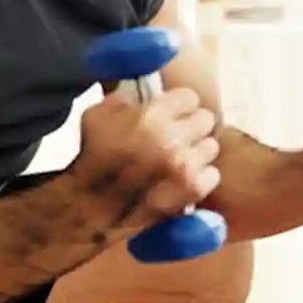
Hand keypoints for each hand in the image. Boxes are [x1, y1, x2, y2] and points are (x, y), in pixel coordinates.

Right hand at [70, 87, 221, 219]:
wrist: (90, 209)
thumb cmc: (93, 161)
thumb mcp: (96, 116)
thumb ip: (124, 98)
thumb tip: (143, 93)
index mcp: (151, 117)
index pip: (189, 97)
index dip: (179, 105)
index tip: (172, 112)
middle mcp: (172, 138)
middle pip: (205, 119)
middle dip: (192, 125)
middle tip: (178, 135)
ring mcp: (185, 166)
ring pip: (211, 146)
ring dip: (197, 151)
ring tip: (179, 158)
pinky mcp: (193, 190)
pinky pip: (212, 173)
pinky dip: (201, 176)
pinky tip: (183, 178)